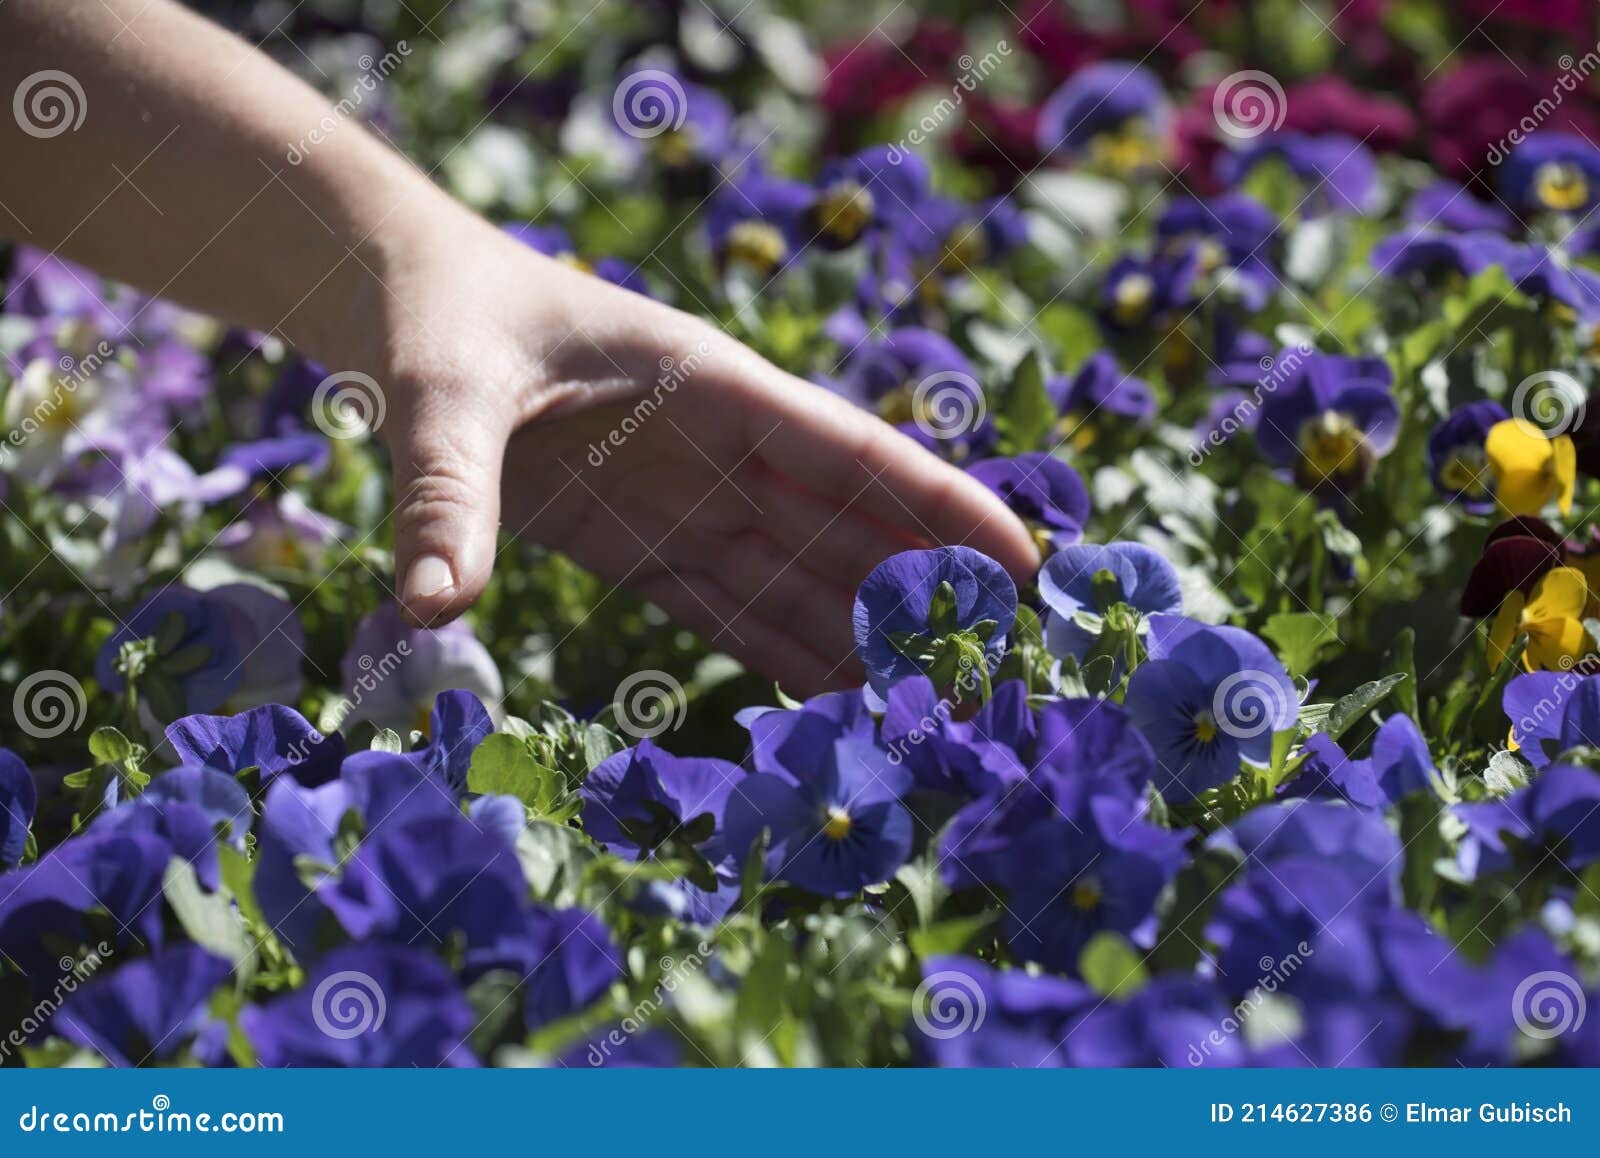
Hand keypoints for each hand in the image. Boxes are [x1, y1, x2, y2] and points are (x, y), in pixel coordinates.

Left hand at [366, 223, 1039, 694]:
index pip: (855, 452)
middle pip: (851, 531)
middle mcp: (722, 451)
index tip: (1025, 563)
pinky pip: (735, 613)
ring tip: (939, 715)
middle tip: (1004, 677)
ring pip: (805, 581)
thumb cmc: (441, 320)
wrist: (409, 308)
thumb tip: (435, 605)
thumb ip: (448, 494)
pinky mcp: (647, 548)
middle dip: (928, 600)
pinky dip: (789, 660)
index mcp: (710, 386)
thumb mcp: (442, 397)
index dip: (945, 509)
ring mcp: (690, 503)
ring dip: (870, 643)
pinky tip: (841, 711)